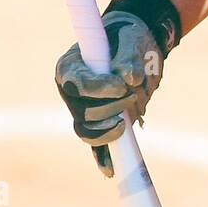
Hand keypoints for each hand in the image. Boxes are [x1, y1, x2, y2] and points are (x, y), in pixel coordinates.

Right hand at [55, 12, 164, 177]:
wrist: (137, 45)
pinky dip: (104, 158)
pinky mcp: (99, 123)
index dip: (100, 89)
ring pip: (90, 131)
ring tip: (131, 110)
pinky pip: (97, 146)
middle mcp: (72, 92)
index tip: (121, 85)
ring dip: (112, 128)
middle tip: (132, 93)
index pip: (78, 85)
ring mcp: (84, 110)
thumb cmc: (128, 36)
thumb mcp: (130, 37)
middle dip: (111, 107)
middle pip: (84, 112)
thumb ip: (128, 55)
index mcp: (70, 68)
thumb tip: (130, 79)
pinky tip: (111, 171)